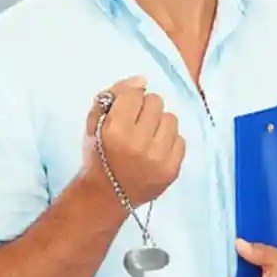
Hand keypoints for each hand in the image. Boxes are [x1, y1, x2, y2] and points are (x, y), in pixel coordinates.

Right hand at [83, 75, 185, 207]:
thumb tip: (142, 80)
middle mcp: (139, 143)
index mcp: (115, 130)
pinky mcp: (173, 169)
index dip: (130, 98)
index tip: (126, 110)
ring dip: (159, 123)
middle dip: (145, 109)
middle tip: (136, 124)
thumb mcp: (95, 123)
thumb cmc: (97, 156)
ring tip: (148, 136)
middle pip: (155, 101)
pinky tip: (156, 150)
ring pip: (171, 118)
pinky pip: (181, 139)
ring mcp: (159, 157)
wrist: (106, 195)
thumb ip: (113, 96)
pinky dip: (169, 142)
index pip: (135, 93)